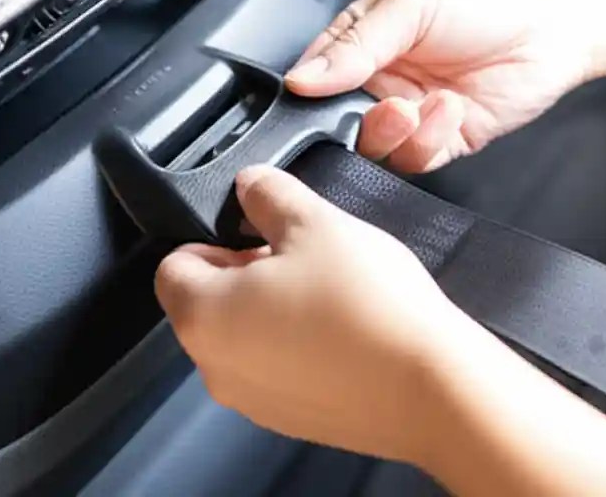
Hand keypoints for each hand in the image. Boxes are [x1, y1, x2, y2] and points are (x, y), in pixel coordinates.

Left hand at [154, 164, 471, 464]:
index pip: (173, 264)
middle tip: (300, 255)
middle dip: (246, 272)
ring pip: (244, 337)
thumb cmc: (370, 308)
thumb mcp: (314, 221)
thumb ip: (268, 194)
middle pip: (207, 303)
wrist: (432, 388)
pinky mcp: (292, 419)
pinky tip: (345, 329)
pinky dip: (299, 347)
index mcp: (202, 315)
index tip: (256, 231)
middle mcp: (214, 365)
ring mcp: (252, 400)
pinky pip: (278, 370)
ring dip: (273, 309)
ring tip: (330, 291)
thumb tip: (250, 185)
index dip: (214, 238)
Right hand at [286, 0, 593, 172]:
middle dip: (351, 122)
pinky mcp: (444, 141)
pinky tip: (451, 108)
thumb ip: (354, 46)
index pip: (313, 75)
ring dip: (392, 133)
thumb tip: (301, 78)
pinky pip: (417, 158)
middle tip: (381, 106)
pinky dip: (428, 141)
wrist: (561, 18)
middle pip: (336, 121)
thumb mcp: (409, 4)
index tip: (310, 96)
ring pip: (375, 147)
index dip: (307, 91)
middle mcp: (381, 81)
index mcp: (361, 42)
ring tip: (416, 107)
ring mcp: (412, 113)